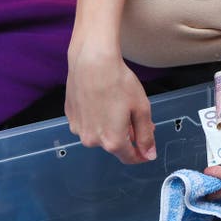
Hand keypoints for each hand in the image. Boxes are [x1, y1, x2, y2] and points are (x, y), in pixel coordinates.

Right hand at [65, 44, 155, 163]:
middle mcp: (92, 140)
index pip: (129, 158)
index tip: (147, 150)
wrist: (92, 62)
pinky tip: (102, 101)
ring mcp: (78, 129)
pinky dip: (97, 117)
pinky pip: (88, 123)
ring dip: (110, 126)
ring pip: (100, 134)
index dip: (141, 155)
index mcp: (113, 141)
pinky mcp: (70, 117)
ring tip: (117, 105)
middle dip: (127, 135)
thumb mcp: (141, 108)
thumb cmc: (118, 82)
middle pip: (114, 145)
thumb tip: (149, 154)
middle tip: (135, 117)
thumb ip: (146, 135)